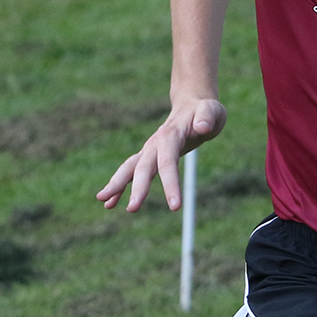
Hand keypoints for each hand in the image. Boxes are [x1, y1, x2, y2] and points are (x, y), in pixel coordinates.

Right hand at [97, 97, 225, 211]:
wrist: (191, 106)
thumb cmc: (205, 111)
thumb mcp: (212, 111)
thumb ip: (207, 118)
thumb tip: (202, 127)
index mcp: (171, 136)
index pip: (168, 162)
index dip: (170, 184)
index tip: (175, 207)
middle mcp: (155, 144)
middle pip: (144, 167)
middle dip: (138, 189)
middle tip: (132, 210)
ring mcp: (149, 150)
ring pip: (130, 169)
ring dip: (117, 185)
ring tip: (105, 203)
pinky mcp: (148, 157)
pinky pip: (131, 173)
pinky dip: (119, 187)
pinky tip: (109, 203)